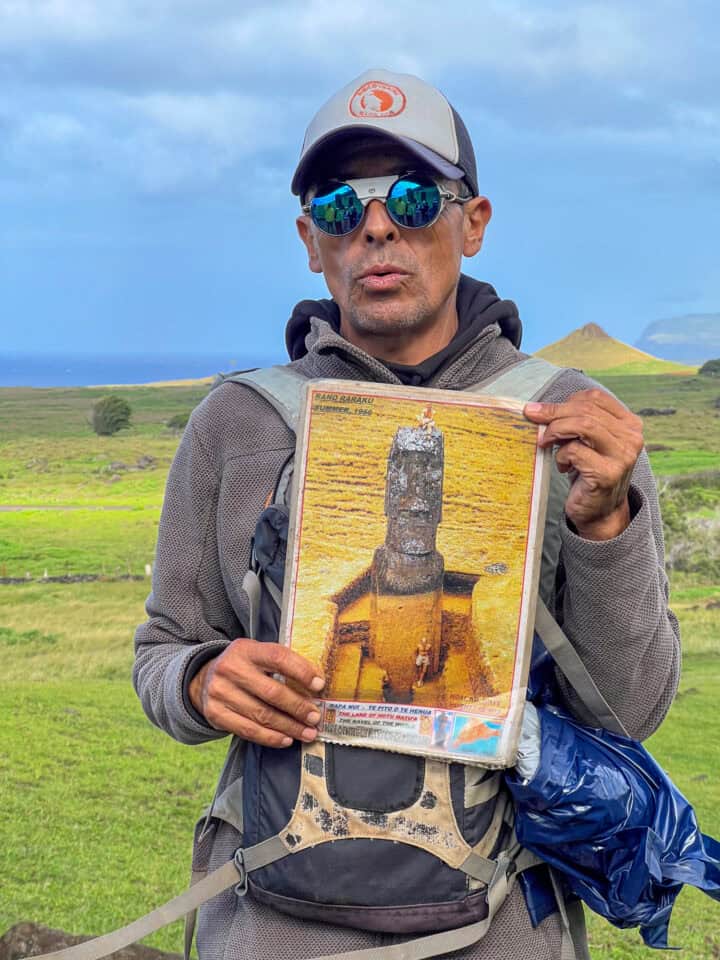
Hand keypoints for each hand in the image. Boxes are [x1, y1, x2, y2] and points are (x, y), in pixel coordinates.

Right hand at [189, 638, 324, 747]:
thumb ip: (281, 663)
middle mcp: (231, 669)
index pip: (278, 657)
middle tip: (315, 717)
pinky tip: (286, 739)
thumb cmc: (242, 667)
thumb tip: (316, 683)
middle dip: (298, 707)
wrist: (203, 678)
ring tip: (308, 732)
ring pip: (262, 715)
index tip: (319, 685)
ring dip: (289, 727)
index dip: (302, 671)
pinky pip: (248, 731)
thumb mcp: (256, 654)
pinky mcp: (216, 714)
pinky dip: (271, 737)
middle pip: (272, 692)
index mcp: (246, 649)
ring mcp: (221, 692)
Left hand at [524, 389, 643, 540]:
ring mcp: (622, 456)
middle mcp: (631, 437)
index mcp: (629, 424)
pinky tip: (563, 467)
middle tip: (533, 419)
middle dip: (554, 413)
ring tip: (547, 442)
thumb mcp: (587, 441)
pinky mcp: (608, 473)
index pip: (595, 398)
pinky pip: (575, 451)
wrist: (601, 512)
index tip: (542, 410)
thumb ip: (576, 421)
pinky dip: (561, 456)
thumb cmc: (589, 471)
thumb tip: (539, 408)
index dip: (565, 401)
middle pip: (586, 409)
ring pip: (583, 425)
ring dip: (556, 430)